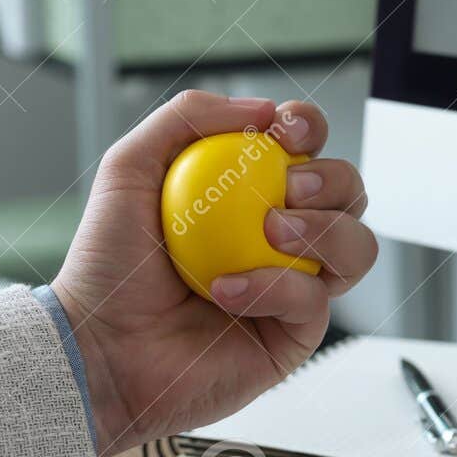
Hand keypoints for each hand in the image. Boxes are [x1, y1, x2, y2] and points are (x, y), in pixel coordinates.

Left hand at [51, 91, 377, 455]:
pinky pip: (314, 301)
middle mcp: (280, 238)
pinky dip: (276, 288)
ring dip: (326, 229)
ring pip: (356, 246)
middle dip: (333, 179)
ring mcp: (292, 287)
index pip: (303, 148)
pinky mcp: (294, 336)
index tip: (286, 131)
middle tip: (289, 187)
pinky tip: (227, 291)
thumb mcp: (129, 169)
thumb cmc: (107, 267)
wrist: (99, 347)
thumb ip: (186, 118)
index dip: (308, 128)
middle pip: (348, 192)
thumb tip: (263, 109)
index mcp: (247, 193)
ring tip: (271, 232)